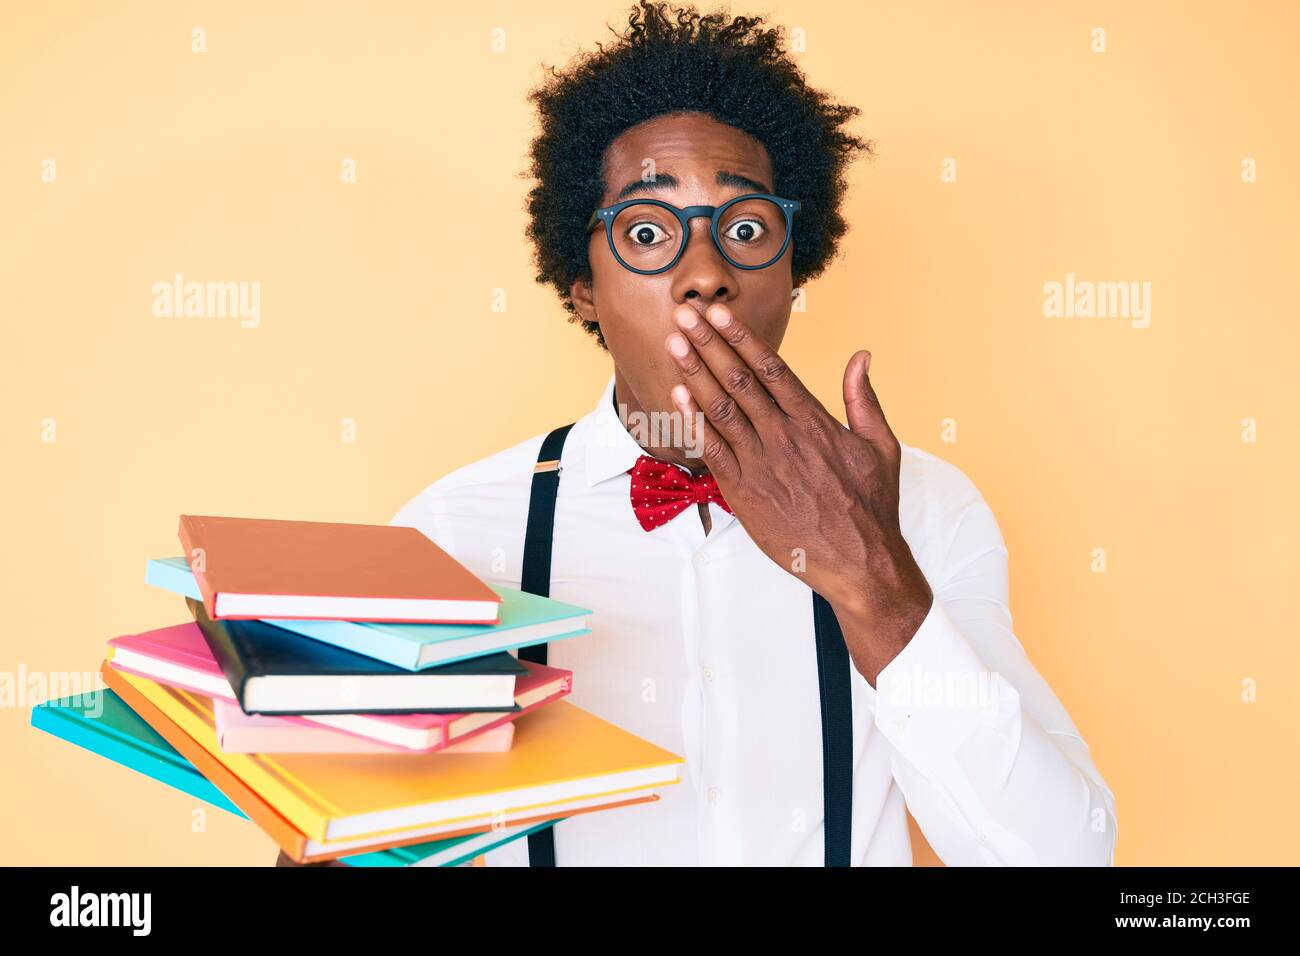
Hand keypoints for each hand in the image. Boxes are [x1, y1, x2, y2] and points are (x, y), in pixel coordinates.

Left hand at [663, 302, 932, 678]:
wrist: (858, 561)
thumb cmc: (871, 507)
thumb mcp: (881, 446)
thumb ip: (863, 399)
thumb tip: (861, 356)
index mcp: (813, 421)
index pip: (770, 368)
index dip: (740, 337)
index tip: (718, 313)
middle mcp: (783, 436)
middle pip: (738, 379)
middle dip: (709, 343)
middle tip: (685, 313)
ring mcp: (760, 464)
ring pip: (720, 408)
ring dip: (694, 373)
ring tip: (674, 343)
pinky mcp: (744, 492)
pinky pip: (712, 449)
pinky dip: (694, 421)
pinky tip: (677, 395)